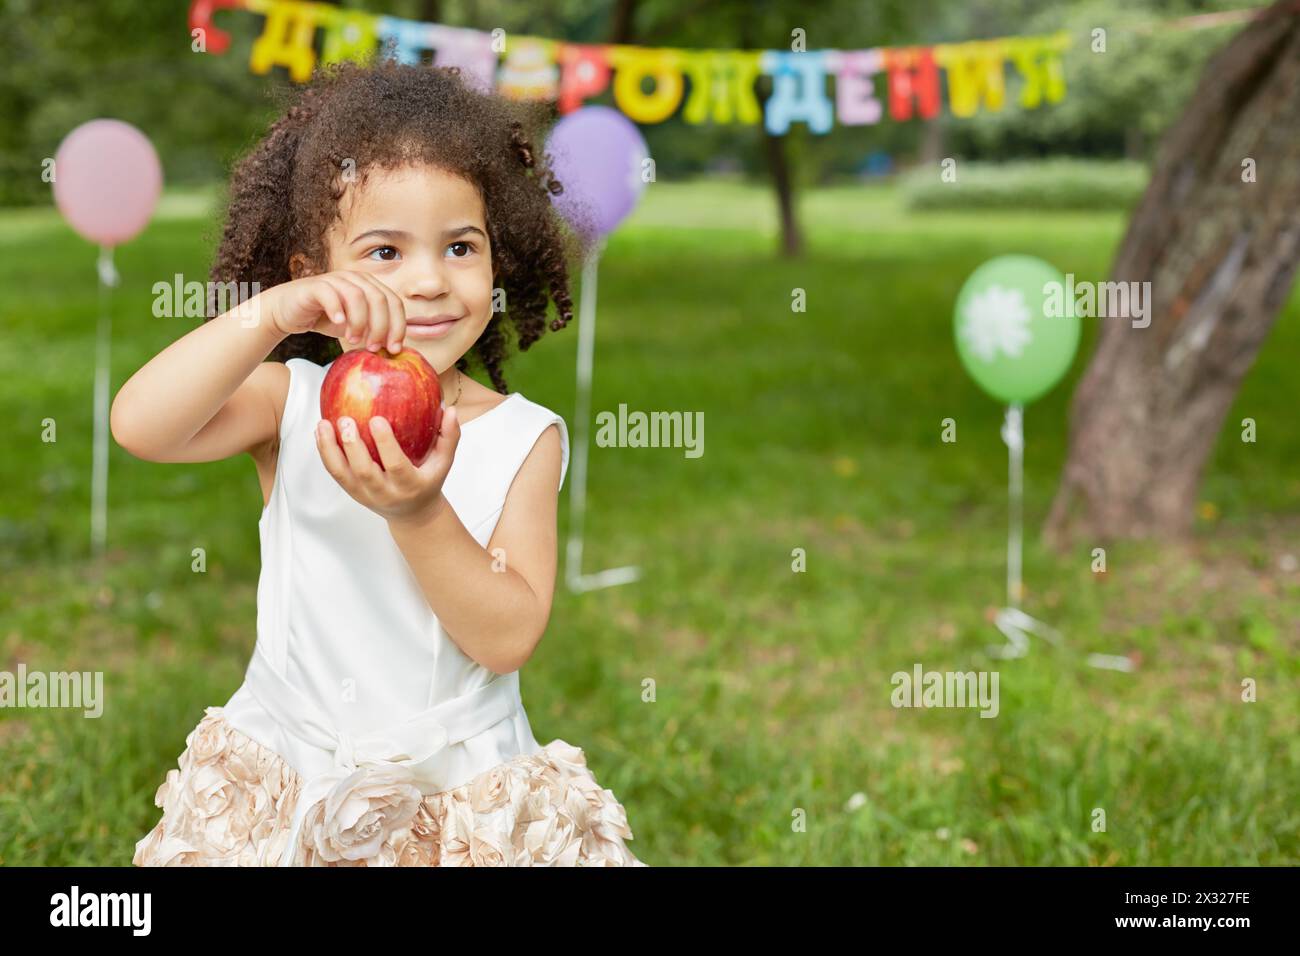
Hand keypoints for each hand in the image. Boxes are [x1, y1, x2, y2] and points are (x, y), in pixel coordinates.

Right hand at [265, 270, 406, 353]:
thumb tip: (396, 349)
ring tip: (352, 340)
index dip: (398, 326)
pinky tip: (338, 323)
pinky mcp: (315, 286)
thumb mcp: (356, 327)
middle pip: (379, 299)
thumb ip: (374, 332)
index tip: (394, 348)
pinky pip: (330, 294)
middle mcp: (356, 279)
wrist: (289, 312)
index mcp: (370, 286)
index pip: (394, 303)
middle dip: (381, 327)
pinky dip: (337, 309)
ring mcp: (335, 279)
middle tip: (373, 347)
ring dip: (359, 322)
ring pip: (358, 296)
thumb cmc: (326, 319)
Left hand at [315, 406, 460, 523]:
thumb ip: (450, 436)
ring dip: (330, 449)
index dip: (386, 445)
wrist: (413, 514)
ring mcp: (365, 495)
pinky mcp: (352, 492)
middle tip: (345, 420)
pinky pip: (335, 473)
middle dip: (352, 446)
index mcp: (409, 485)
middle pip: (364, 472)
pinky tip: (320, 432)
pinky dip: (325, 453)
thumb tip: (451, 410)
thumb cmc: (428, 480)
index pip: (396, 466)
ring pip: (342, 474)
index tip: (377, 419)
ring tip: (323, 424)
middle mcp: (385, 493)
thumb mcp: (444, 463)